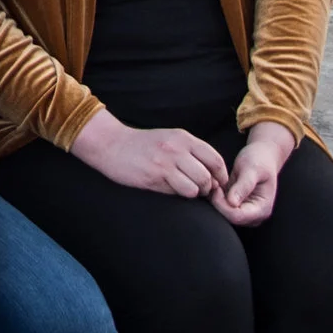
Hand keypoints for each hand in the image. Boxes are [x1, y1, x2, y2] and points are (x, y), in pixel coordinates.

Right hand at [72, 112, 229, 198]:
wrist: (112, 144)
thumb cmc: (142, 146)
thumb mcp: (169, 140)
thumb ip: (190, 153)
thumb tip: (212, 176)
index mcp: (184, 138)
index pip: (215, 159)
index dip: (220, 176)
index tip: (216, 184)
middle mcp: (178, 147)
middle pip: (209, 175)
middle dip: (208, 188)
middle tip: (199, 191)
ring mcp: (167, 161)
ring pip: (198, 185)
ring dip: (195, 193)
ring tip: (184, 190)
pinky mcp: (156, 174)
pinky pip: (182, 191)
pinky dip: (181, 194)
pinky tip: (170, 190)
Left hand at [212, 125, 293, 225]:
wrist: (262, 157)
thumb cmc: (259, 160)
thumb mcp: (252, 168)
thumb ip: (243, 185)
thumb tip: (232, 203)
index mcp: (262, 209)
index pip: (237, 217)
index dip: (222, 205)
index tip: (217, 187)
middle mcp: (255, 216)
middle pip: (229, 218)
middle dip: (218, 203)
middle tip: (215, 184)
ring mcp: (246, 214)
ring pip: (224, 216)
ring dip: (217, 201)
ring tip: (218, 184)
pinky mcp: (238, 209)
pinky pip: (223, 210)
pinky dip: (217, 199)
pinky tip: (218, 186)